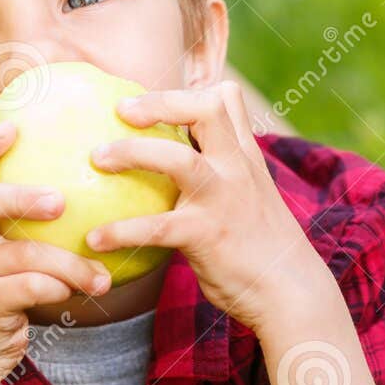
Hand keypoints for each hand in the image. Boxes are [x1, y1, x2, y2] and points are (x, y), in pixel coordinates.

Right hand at [0, 121, 111, 384]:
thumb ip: (19, 214)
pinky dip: (61, 288)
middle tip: (59, 201)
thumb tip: (81, 169)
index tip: (13, 127)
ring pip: (23, 253)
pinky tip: (82, 291)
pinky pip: (31, 287)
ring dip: (70, 262)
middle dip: (18, 195)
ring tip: (102, 274)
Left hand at [86, 80, 331, 332]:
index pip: (226, 99)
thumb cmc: (260, 249)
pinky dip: (120, 231)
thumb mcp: (248, 198)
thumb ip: (220, 176)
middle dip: (160, 101)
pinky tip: (93, 240)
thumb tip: (173, 172)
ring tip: (96, 159)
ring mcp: (223, 200)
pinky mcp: (207, 235)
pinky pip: (156, 227)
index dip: (189, 90)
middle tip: (120, 109)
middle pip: (207, 108)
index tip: (152, 100)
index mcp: (243, 157)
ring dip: (132, 153)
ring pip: (178, 159)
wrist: (291, 294)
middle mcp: (236, 169)